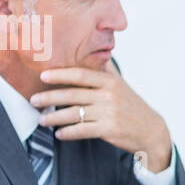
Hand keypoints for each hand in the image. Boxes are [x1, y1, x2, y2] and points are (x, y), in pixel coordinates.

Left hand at [32, 62, 172, 171]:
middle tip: (34, 99)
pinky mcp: (109, 129)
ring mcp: (109, 113)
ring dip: (54, 117)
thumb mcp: (121, 85)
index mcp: (110, 82)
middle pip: (73, 94)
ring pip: (74, 114)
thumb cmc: (132, 106)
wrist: (150, 130)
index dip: (60, 74)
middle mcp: (109, 96)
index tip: (43, 75)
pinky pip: (82, 130)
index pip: (80, 75)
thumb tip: (90, 51)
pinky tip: (59, 133)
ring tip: (41, 119)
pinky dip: (68, 132)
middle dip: (49, 97)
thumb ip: (105, 70)